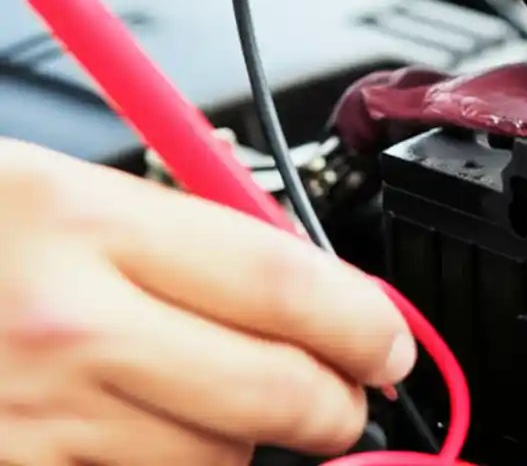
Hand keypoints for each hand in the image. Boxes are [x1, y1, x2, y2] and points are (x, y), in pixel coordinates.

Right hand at [0, 139, 415, 464]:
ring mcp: (34, 425)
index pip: (285, 282)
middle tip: (345, 396)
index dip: (365, 321)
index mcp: (87, 222)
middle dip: (337, 405)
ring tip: (208, 407)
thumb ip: (188, 233)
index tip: (389, 340)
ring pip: (215, 465)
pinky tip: (140, 443)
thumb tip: (309, 281)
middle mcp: (67, 328)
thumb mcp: (58, 190)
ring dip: (239, 446)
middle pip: (274, 392)